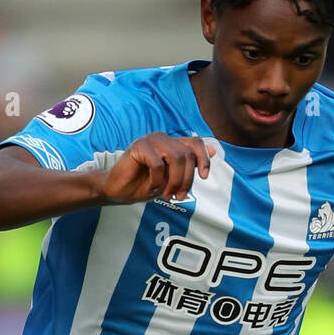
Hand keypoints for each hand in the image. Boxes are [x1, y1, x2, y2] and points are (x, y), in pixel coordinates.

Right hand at [99, 133, 213, 204]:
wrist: (119, 191)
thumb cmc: (144, 185)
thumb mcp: (172, 178)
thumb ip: (190, 165)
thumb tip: (214, 150)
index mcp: (171, 144)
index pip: (196, 143)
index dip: (203, 159)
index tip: (204, 177)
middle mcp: (163, 138)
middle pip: (187, 155)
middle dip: (187, 179)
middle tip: (178, 196)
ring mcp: (151, 140)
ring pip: (176, 158)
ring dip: (174, 181)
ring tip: (167, 194)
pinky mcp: (139, 146)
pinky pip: (158, 164)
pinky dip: (158, 180)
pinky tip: (152, 187)